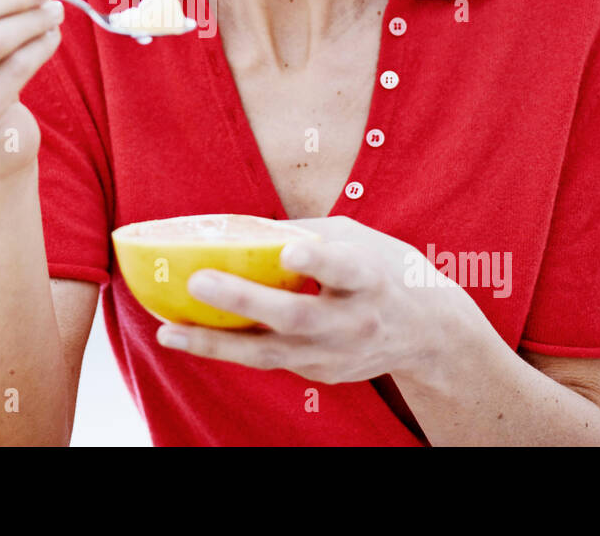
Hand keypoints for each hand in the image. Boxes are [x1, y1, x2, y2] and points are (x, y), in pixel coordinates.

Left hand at [154, 215, 469, 384]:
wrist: (430, 335)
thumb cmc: (385, 270)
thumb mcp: (360, 239)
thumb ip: (308, 233)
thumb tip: (243, 226)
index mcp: (368, 278)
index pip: (344, 269)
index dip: (318, 261)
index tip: (292, 252)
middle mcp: (353, 321)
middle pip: (295, 317)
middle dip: (244, 302)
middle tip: (199, 282)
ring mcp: (335, 356)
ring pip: (270, 354)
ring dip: (215, 345)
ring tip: (169, 333)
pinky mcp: (319, 375)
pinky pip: (269, 358)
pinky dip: (230, 349)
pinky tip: (191, 337)